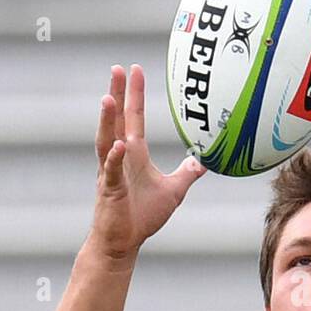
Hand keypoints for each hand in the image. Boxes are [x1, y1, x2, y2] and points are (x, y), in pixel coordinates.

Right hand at [90, 64, 205, 261]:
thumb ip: (187, 173)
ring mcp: (112, 173)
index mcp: (134, 154)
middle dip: (117, 95)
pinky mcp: (110, 191)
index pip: (133, 117)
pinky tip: (119, 146)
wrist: (123, 242)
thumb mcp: (174, 190)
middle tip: (117, 68)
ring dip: (107, 120)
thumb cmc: (143, 216)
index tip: (134, 69)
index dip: (134, 94)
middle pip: (117, 120)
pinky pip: (112, 172)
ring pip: (107, 141)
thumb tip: (203, 161)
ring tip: (108, 98)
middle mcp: (120, 158)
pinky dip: (115, 159)